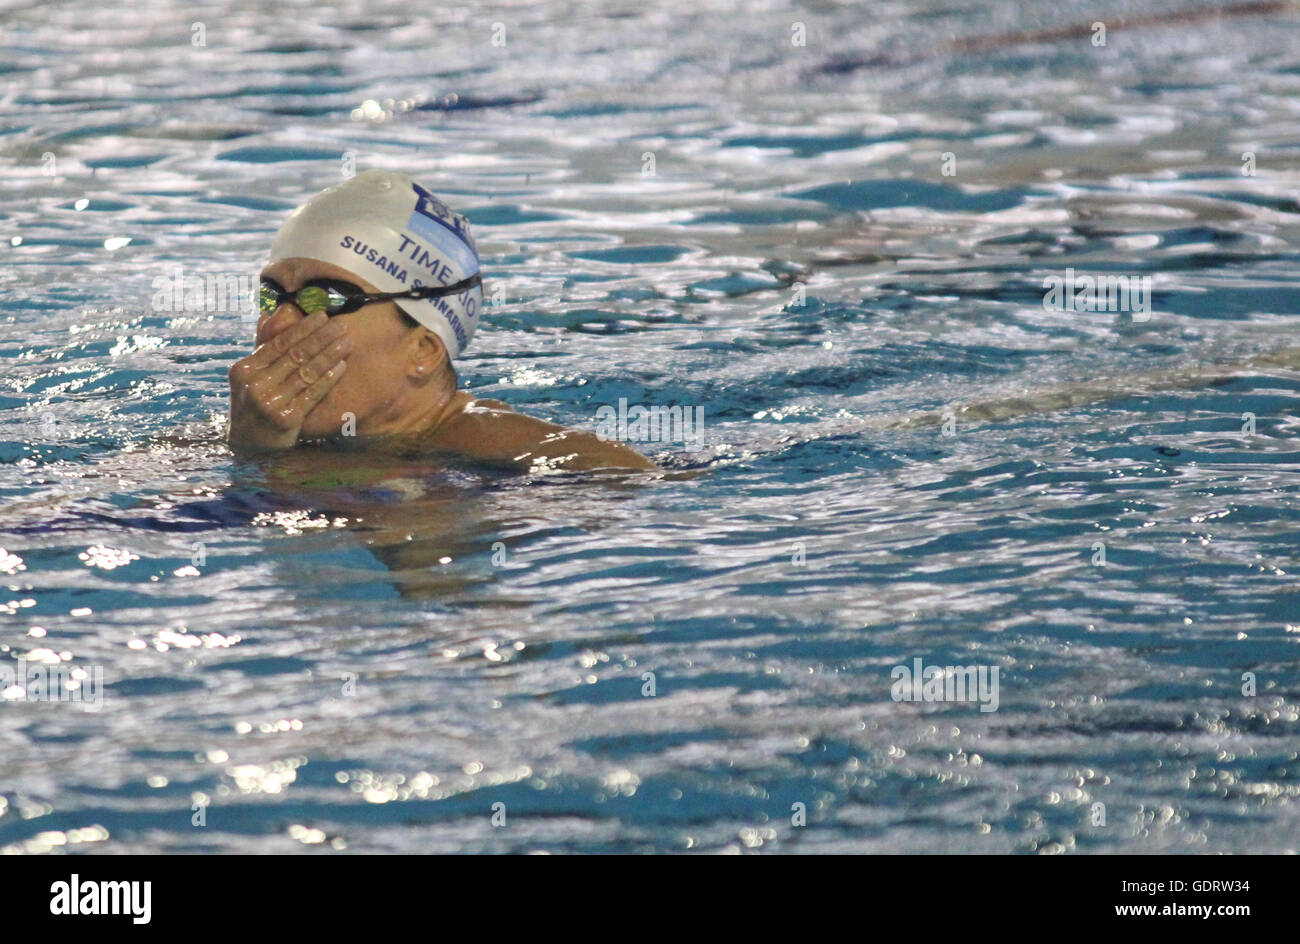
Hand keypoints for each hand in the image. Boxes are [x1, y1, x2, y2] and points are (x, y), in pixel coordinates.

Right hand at [227, 311, 350, 449]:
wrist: (250, 446)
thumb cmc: (254, 404)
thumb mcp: (251, 377)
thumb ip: (262, 347)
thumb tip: (270, 314)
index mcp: (244, 369)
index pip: (278, 344)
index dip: (302, 329)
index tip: (322, 316)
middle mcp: (255, 385)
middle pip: (295, 355)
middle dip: (321, 338)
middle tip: (341, 325)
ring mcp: (270, 403)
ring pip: (306, 373)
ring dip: (330, 355)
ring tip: (347, 342)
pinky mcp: (287, 418)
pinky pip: (312, 393)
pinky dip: (328, 378)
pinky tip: (341, 366)